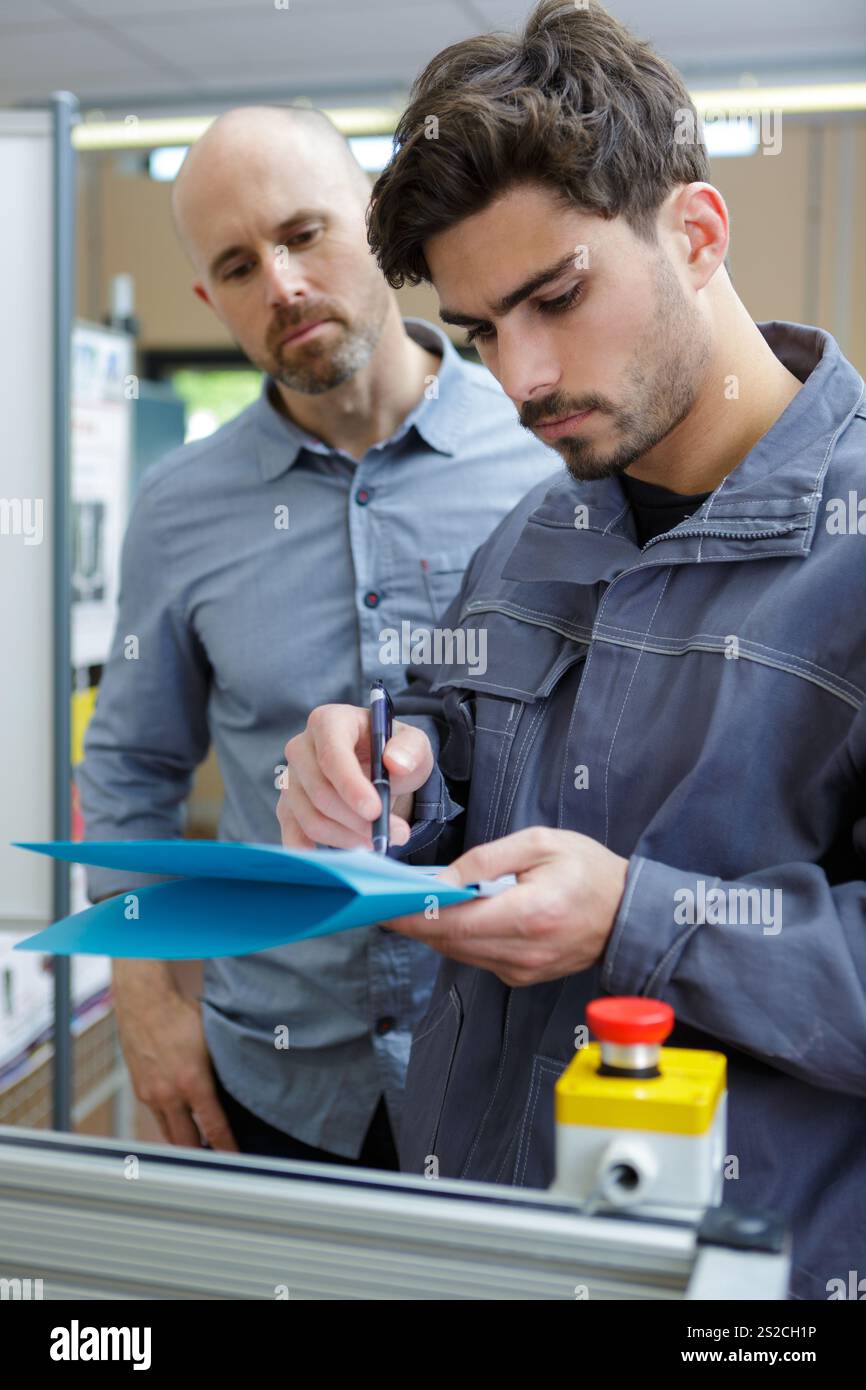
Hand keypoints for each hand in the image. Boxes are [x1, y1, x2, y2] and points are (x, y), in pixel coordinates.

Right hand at [113, 960, 237, 1150]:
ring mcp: (151, 1095)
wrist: (144, 1002)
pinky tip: (181, 1118)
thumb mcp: (212, 1040)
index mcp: (193, 1082)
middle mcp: (169, 1095)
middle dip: (202, 1154)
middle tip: (217, 1158)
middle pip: (186, 1142)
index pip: (214, 1127)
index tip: (235, 1159)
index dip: (227, 1148)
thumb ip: (223, 1066)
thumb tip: (242, 1081)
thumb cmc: (182, 1015)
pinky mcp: (140, 1090)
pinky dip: (170, 1122)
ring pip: (169, 1133)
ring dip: (184, 1141)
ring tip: (201, 1144)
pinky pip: (157, 1117)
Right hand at [278, 702, 433, 848]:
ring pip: (311, 818)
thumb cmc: (392, 751)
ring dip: (348, 838)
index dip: (351, 786)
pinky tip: (339, 858)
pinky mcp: (287, 807)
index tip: (375, 811)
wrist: (377, 768)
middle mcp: (301, 747)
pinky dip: (315, 851)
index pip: (332, 756)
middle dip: (357, 820)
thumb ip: (411, 749)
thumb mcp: (413, 744)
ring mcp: (289, 779)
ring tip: (381, 841)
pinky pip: (294, 834)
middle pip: (320, 792)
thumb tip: (395, 763)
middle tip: (395, 834)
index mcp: (328, 721)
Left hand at [382, 827, 628, 985]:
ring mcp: (522, 970)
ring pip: (457, 953)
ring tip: (409, 902)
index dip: (410, 915)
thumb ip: (486, 859)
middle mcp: (523, 951)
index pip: (452, 922)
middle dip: (412, 920)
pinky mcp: (522, 976)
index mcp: (528, 914)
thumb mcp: (540, 843)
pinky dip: (458, 937)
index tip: (379, 903)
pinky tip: (450, 915)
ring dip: (432, 929)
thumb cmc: (589, 871)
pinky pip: (476, 957)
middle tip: (382, 897)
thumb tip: (443, 880)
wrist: (629, 913)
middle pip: (447, 942)